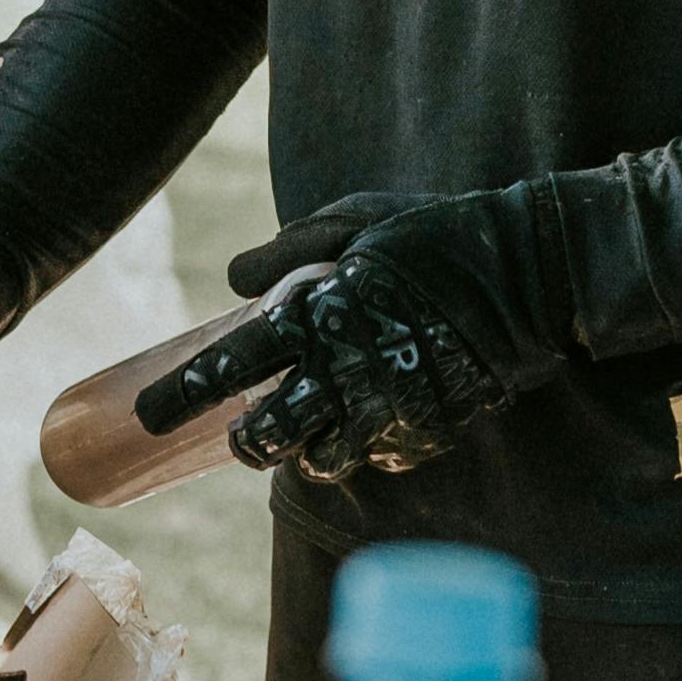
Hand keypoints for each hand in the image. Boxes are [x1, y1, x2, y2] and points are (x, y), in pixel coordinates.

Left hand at [137, 191, 553, 485]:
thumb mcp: (358, 219)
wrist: (533, 274)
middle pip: (267, 437)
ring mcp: (390, 409)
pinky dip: (367, 443)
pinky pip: (378, 458)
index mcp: (319, 312)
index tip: (148, 414)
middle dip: (245, 441)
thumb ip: (290, 249)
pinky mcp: (429, 432)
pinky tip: (375, 413)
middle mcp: (346, 370)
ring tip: (312, 423)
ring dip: (305, 449)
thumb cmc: (438, 234)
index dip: (182, 394)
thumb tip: (233, 278)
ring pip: (320, 461)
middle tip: (243, 432)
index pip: (231, 365)